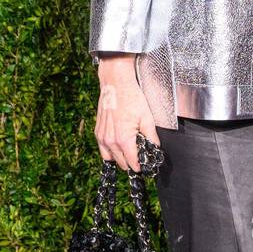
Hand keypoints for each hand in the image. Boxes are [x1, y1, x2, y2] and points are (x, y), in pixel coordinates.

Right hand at [94, 54, 160, 172]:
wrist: (116, 84)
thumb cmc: (132, 98)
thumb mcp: (147, 117)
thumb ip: (151, 136)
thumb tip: (155, 149)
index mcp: (123, 139)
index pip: (132, 163)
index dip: (140, 166)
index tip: (146, 167)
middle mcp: (110, 141)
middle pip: (121, 163)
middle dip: (131, 163)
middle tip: (140, 157)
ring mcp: (101, 137)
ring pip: (110, 158)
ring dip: (120, 159)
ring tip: (130, 152)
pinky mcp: (97, 132)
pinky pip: (103, 149)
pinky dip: (111, 151)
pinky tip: (119, 144)